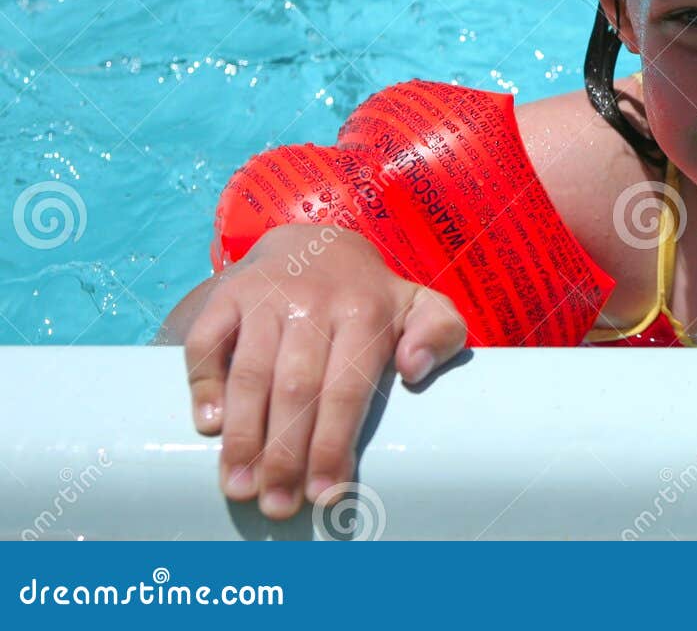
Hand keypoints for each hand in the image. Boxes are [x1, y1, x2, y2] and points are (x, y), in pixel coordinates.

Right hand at [183, 224, 466, 519]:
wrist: (318, 242)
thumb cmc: (372, 297)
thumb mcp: (421, 305)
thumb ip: (439, 332)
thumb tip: (415, 370)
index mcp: (365, 310)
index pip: (348, 388)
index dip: (334, 445)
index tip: (325, 495)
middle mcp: (313, 301)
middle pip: (296, 388)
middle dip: (285, 454)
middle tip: (277, 506)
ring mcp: (266, 296)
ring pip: (250, 373)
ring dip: (243, 436)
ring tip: (240, 486)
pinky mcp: (227, 294)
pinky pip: (206, 343)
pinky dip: (204, 385)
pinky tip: (208, 427)